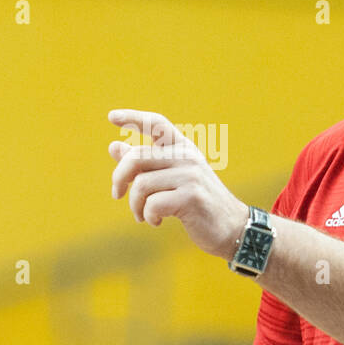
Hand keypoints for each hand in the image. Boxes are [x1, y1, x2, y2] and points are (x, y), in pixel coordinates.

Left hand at [108, 108, 248, 259]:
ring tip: (142, 215)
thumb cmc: (197, 203)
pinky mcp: (191, 197)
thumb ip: (144, 163)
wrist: (232, 228)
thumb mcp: (171, 178)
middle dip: (119, 178)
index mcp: (183, 147)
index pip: (156, 123)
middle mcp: (187, 156)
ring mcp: (191, 175)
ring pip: (142, 184)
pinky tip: (156, 221)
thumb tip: (113, 145)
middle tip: (117, 194)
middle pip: (136, 157)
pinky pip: (153, 204)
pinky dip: (148, 216)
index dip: (134, 118)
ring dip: (135, 205)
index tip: (111, 117)